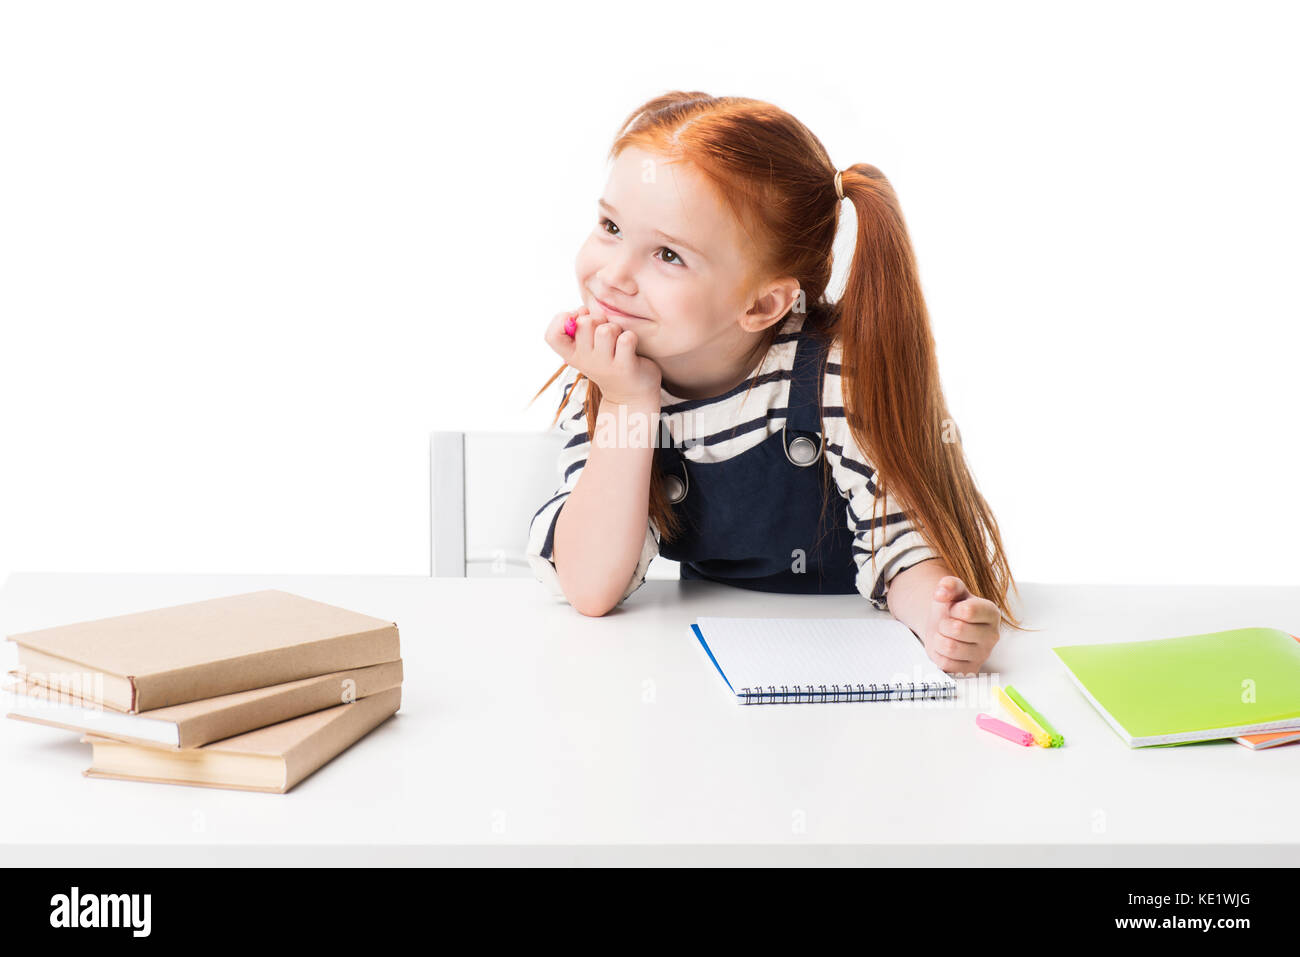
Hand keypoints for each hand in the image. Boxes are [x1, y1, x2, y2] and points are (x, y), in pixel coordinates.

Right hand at [544, 306, 661, 406]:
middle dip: (598, 319)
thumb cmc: (609, 360)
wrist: (629, 394)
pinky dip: (631, 337)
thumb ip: (581, 326)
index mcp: (572, 355)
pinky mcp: (624, 367)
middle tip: (605, 332)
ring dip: (616, 329)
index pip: (551, 336)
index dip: (561, 320)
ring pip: (605, 330)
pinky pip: (626, 339)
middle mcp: (584, 361)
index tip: (577, 319)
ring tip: (618, 339)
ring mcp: (604, 365)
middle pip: (584, 323)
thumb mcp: (588, 347)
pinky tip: (630, 347)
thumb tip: (582, 311)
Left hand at [920, 576, 999, 673]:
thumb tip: (941, 591)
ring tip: (945, 635)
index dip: (952, 608)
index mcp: (992, 613)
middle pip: (956, 629)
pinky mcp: (970, 670)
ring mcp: (983, 655)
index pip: (968, 611)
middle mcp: (992, 635)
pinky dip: (938, 654)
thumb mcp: (952, 591)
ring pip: (950, 647)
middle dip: (943, 623)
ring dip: (939, 638)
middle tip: (947, 623)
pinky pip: (946, 663)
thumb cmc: (952, 608)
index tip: (954, 609)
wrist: (945, 626)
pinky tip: (945, 648)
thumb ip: (949, 585)